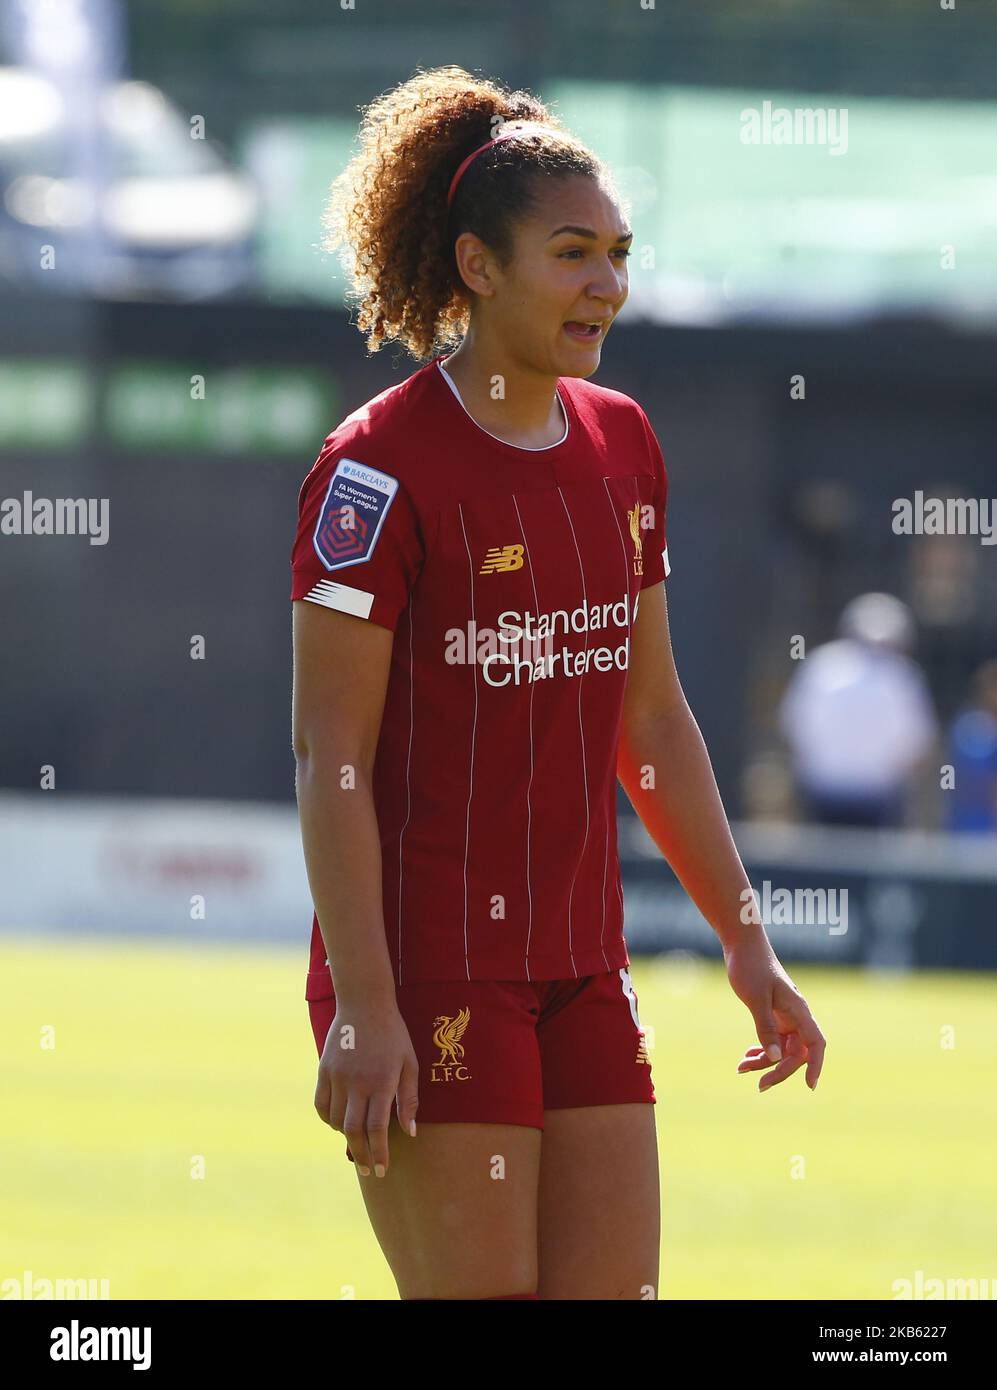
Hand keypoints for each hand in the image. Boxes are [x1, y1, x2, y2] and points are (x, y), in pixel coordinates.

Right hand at [314, 997, 418, 1175]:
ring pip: (335, 1120)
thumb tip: (410, 1132)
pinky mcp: (324, 1070)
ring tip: (357, 1145)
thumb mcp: (410, 1063)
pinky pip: (321, 1104)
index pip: (377, 1129)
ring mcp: (338, 1076)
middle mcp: (357, 1082)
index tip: (382, 1170)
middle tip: (369, 1171)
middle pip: (354, 1130)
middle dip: (362, 1155)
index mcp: (382, 1082)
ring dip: (345, 1137)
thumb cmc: (394, 1034)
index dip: (380, 1153)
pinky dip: (327, 1119)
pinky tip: (337, 1124)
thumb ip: (409, 1098)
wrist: (365, 1003)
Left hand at [724, 935, 825, 1091]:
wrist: (742, 945)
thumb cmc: (750, 967)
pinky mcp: (773, 1013)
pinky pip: (773, 1039)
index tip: (809, 1086)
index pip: (815, 1044)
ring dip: (765, 1061)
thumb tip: (775, 1058)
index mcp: (798, 1011)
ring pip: (782, 1048)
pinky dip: (761, 1049)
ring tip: (741, 1069)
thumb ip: (766, 1028)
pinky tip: (746, 1057)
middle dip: (779, 1070)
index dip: (816, 1066)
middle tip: (759, 1085)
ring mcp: (785, 1016)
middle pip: (796, 1053)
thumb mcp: (756, 999)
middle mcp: (796, 1015)